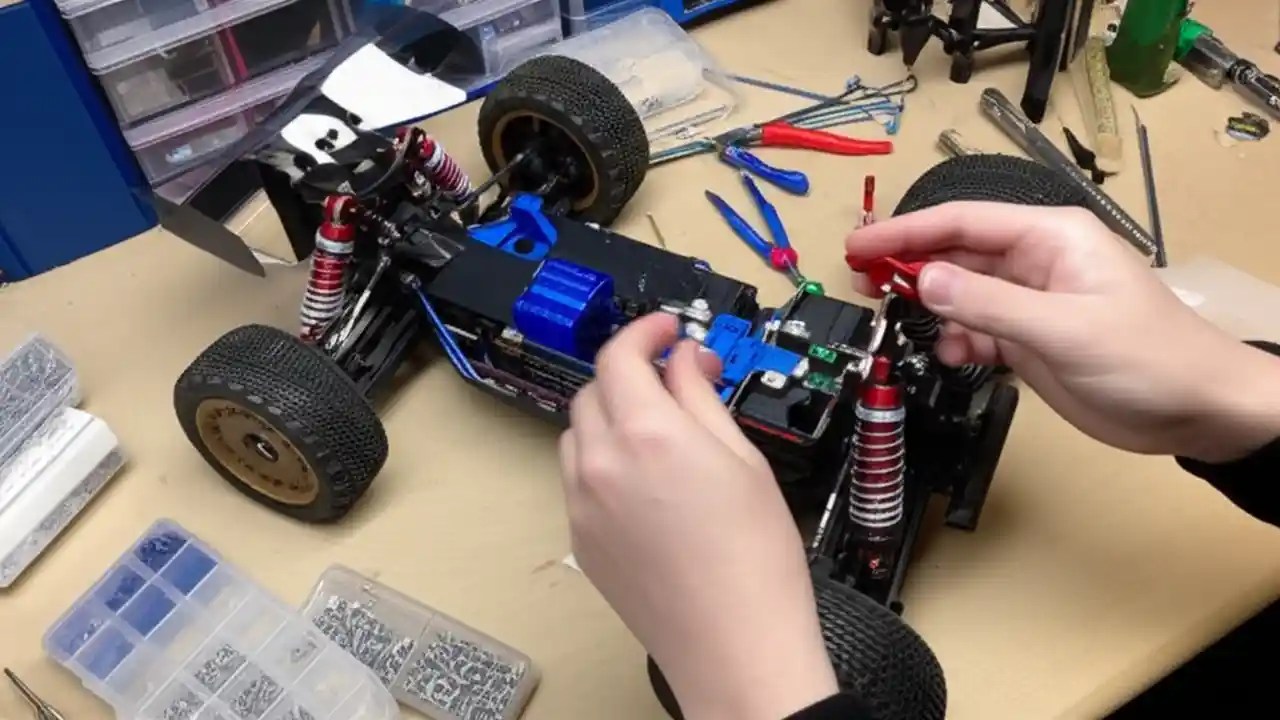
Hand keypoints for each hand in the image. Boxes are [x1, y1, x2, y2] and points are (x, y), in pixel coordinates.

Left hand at [559, 313, 835, 719]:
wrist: (734, 644)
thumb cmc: (754, 561)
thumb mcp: (742, 459)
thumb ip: (701, 397)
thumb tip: (685, 358)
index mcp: (648, 434)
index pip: (621, 355)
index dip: (645, 331)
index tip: (667, 329)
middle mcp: (602, 463)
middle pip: (595, 389)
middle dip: (631, 373)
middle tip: (676, 378)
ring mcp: (583, 503)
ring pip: (580, 432)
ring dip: (612, 415)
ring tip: (661, 433)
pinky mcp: (580, 537)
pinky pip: (579, 477)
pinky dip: (603, 460)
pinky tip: (646, 480)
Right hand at [845, 201, 1279, 463]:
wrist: (1197, 411)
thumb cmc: (1150, 357)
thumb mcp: (1065, 328)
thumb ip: (990, 304)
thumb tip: (925, 280)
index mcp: (1050, 238)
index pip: (963, 222)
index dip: (906, 231)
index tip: (859, 245)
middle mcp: (1035, 263)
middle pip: (955, 254)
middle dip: (908, 264)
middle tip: (858, 278)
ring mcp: (1031, 302)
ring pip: (961, 293)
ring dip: (929, 307)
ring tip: (896, 320)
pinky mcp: (1031, 339)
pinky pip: (977, 329)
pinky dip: (956, 340)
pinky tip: (952, 353)